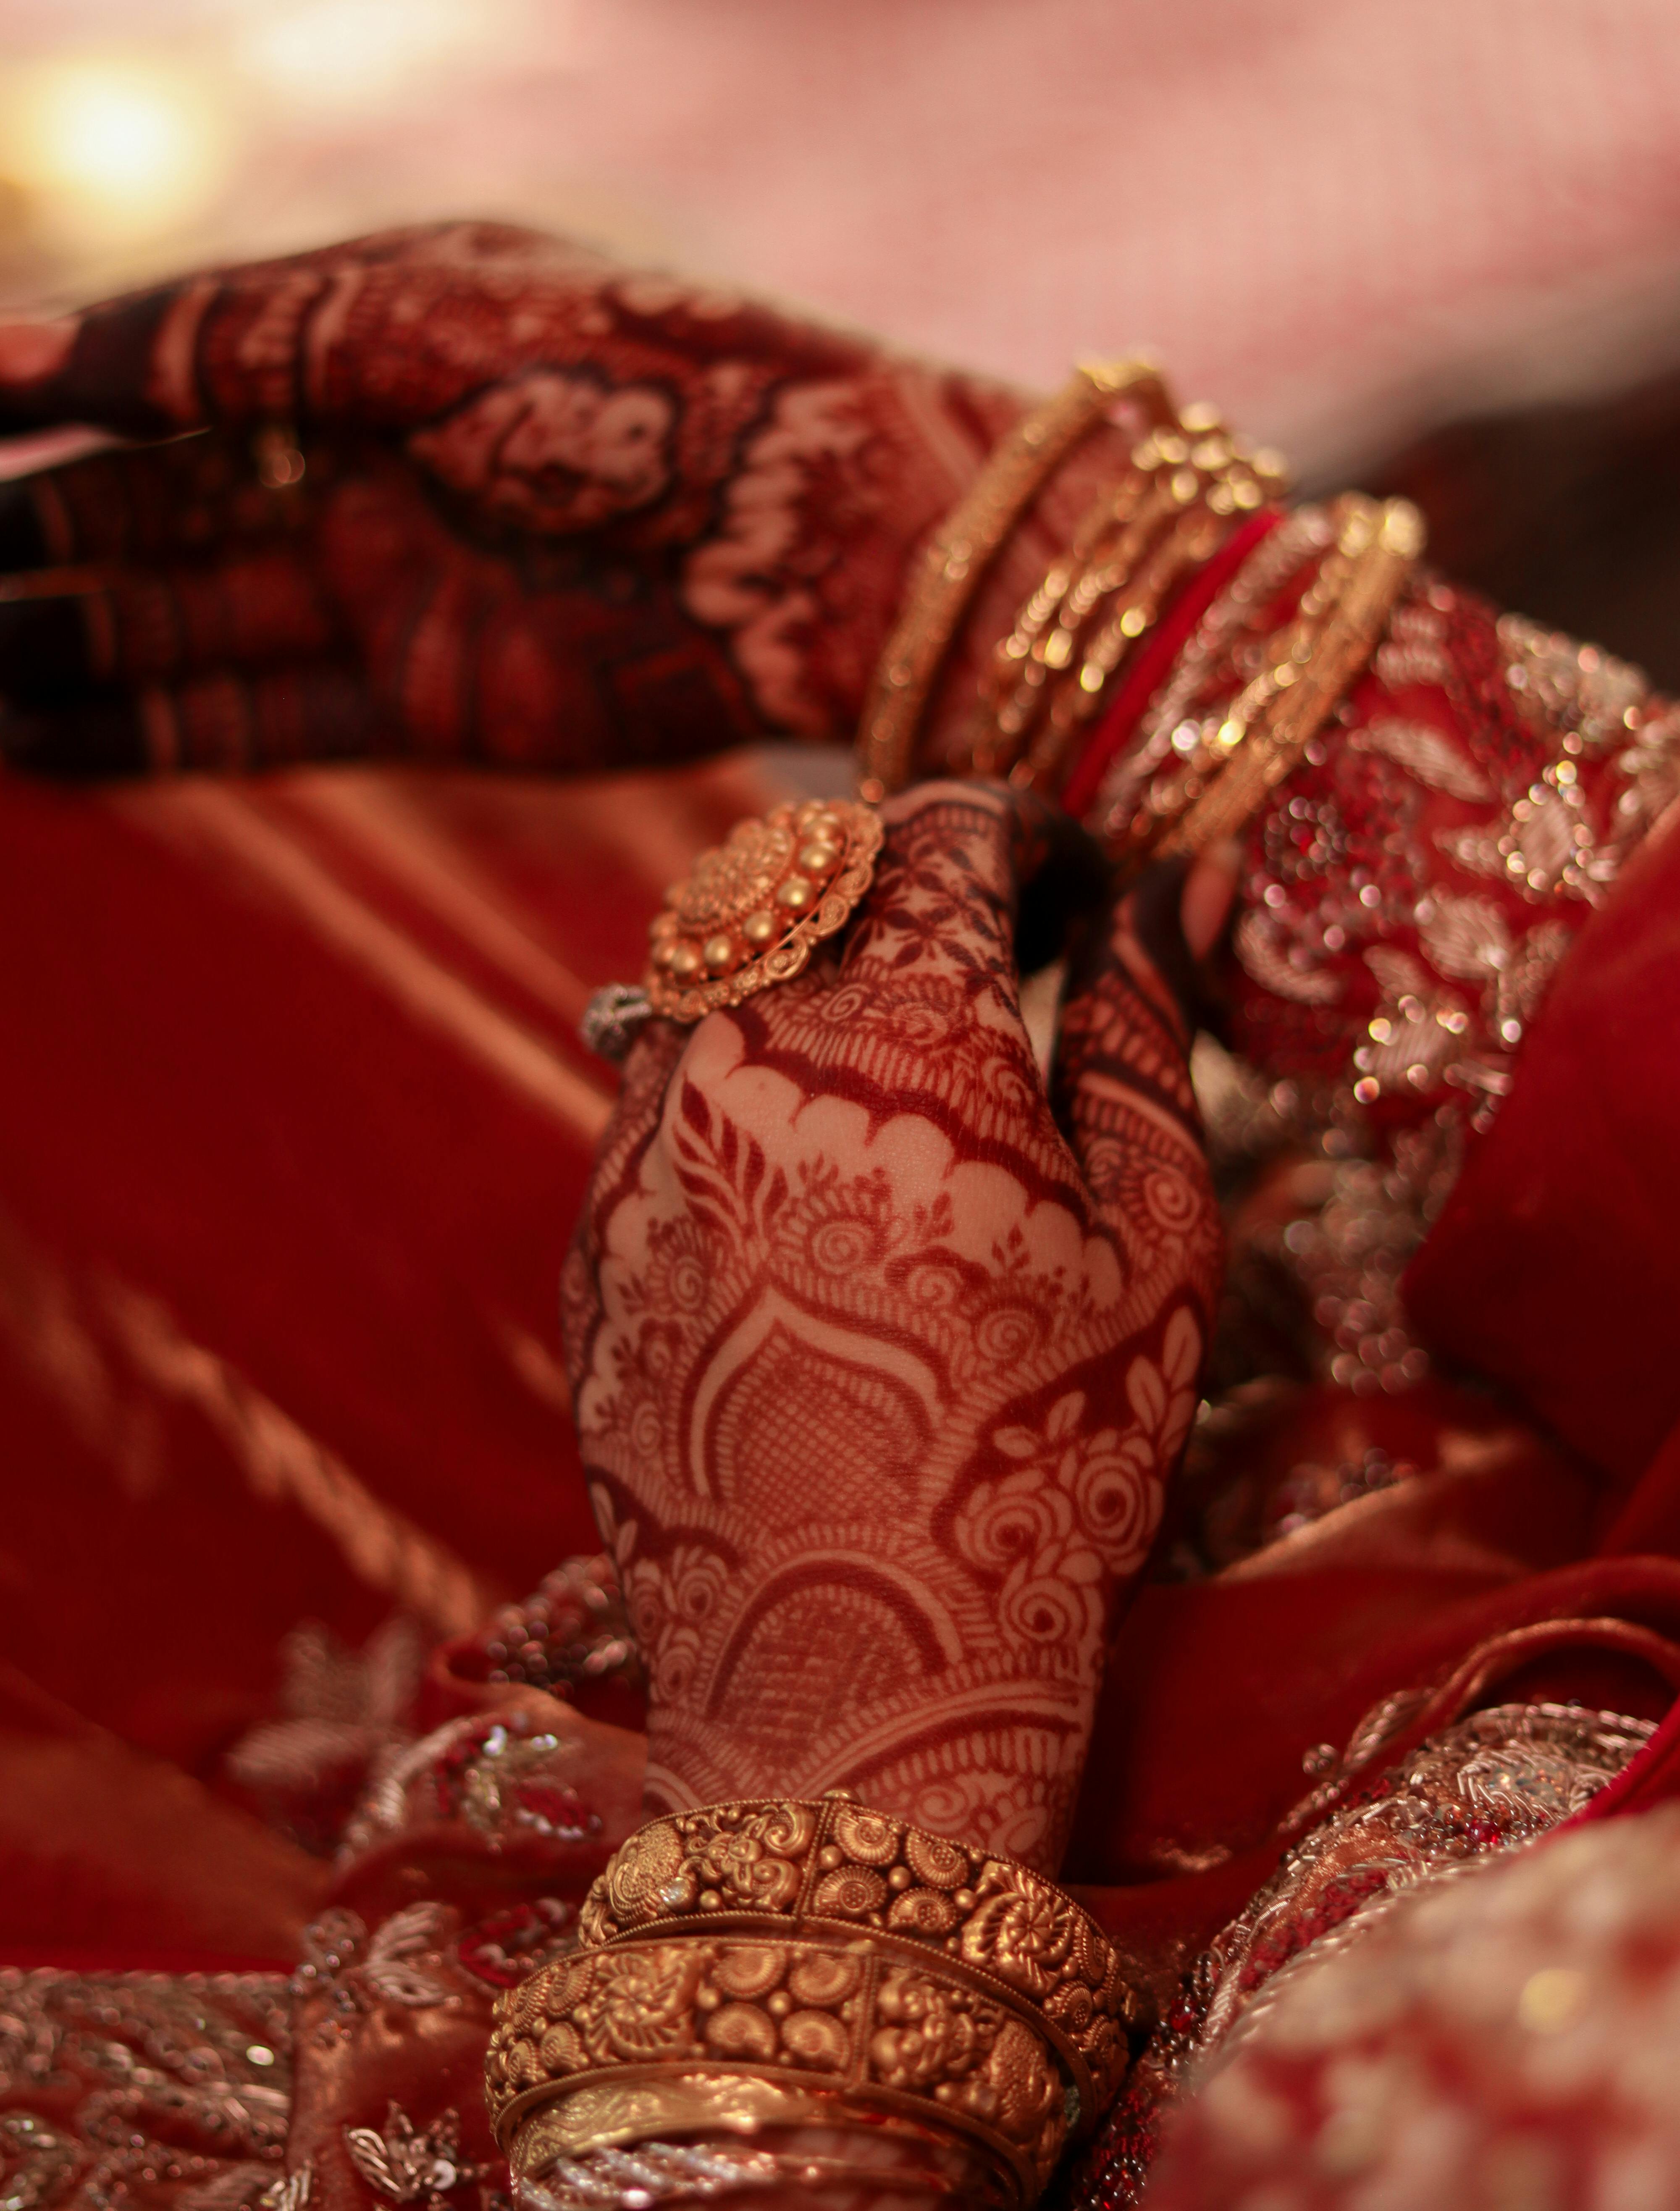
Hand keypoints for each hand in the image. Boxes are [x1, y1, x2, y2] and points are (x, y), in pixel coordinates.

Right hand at [0, 224, 1076, 779]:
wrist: (808, 532)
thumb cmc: (643, 384)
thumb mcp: (422, 325)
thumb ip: (233, 342)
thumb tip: (34, 355)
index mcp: (356, 339)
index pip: (154, 369)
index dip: (34, 402)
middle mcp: (357, 466)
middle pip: (146, 509)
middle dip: (27, 541)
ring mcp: (385, 590)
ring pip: (182, 624)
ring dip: (62, 648)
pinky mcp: (425, 705)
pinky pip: (258, 723)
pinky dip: (149, 736)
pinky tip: (38, 744)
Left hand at [562, 783, 1225, 1872]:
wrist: (853, 1671)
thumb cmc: (1044, 1462)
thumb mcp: (1157, 1245)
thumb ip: (1149, 1040)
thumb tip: (1164, 902)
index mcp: (903, 1030)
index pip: (946, 831)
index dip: (1030, 837)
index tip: (1080, 892)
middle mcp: (741, 1052)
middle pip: (811, 869)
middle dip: (915, 877)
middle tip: (999, 953)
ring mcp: (644, 1143)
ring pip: (715, 965)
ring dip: (817, 968)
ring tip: (908, 1064)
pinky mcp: (596, 1234)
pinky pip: (660, 1086)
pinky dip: (744, 1074)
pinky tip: (819, 1176)